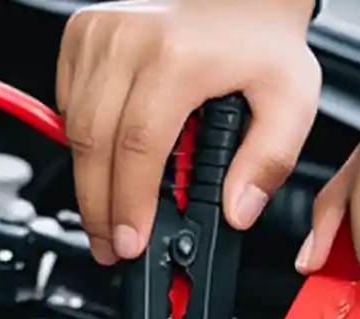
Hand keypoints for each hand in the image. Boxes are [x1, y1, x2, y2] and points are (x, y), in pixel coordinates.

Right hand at [56, 0, 320, 264]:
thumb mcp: (290, 99)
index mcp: (178, 57)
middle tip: (109, 243)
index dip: (129, 204)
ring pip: (76, 127)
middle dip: (98, 207)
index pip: (139, 147)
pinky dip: (83, 137)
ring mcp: (100, 33)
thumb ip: (269, 161)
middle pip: (95, 144)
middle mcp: (130, 40)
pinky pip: (69, 102)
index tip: (129, 242)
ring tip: (107, 212)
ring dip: (88, 178)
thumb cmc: (261, 37)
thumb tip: (237, 210)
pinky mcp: (82, 32)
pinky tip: (109, 154)